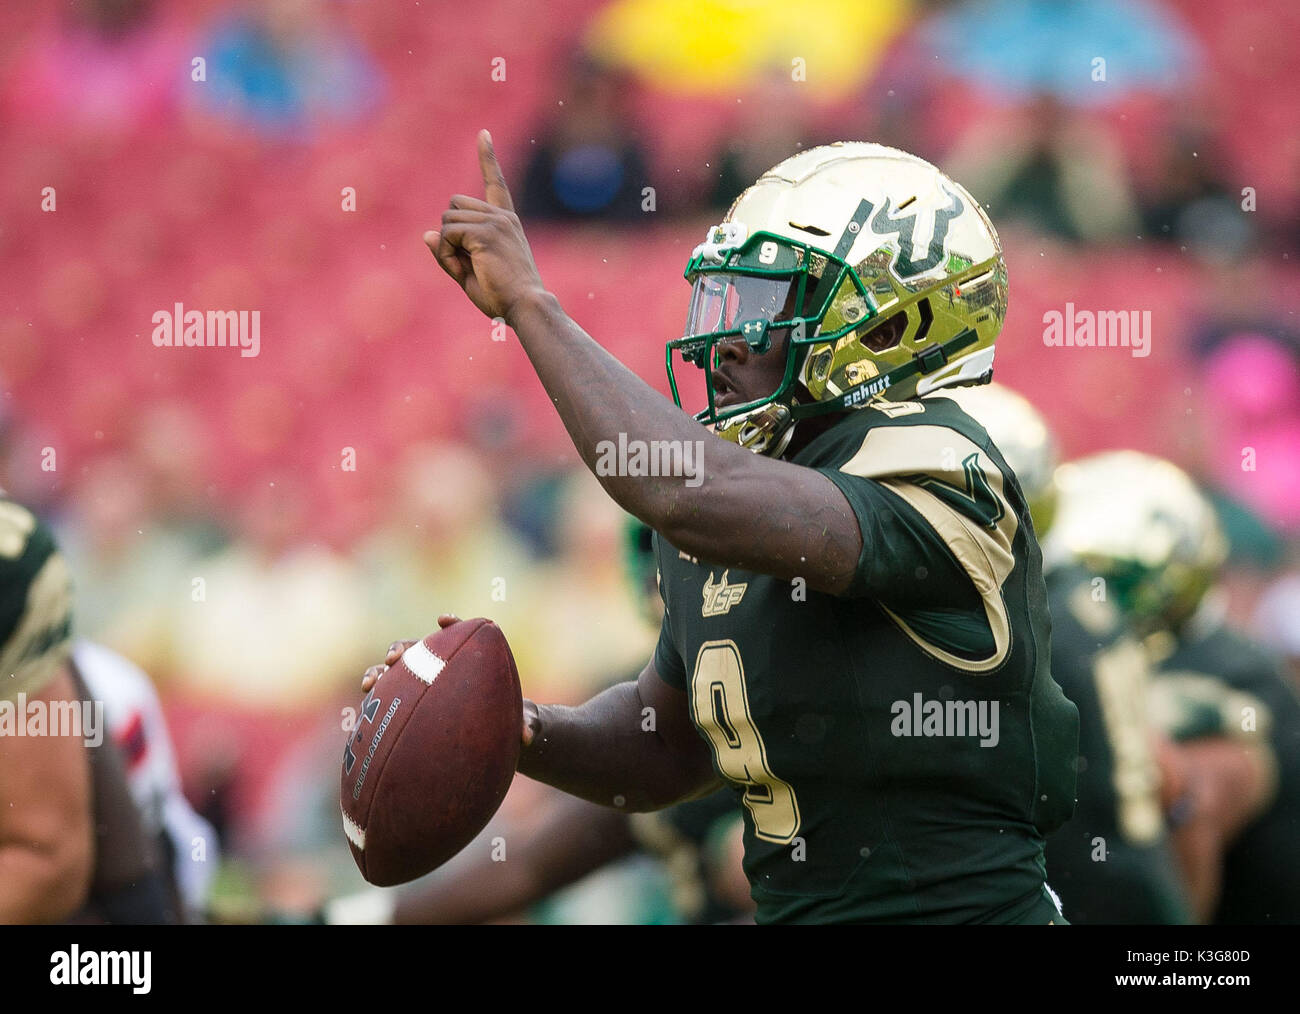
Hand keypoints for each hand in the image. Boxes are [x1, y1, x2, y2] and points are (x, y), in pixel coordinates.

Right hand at [359, 612, 536, 749]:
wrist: (497, 735)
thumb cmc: (513, 719)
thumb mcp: (524, 721)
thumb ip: (529, 723)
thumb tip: (529, 737)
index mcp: (470, 658)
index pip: (461, 633)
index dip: (452, 625)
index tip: (444, 621)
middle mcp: (441, 666)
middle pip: (419, 649)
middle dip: (404, 648)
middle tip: (396, 657)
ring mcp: (422, 684)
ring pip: (396, 672)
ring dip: (381, 671)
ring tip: (371, 682)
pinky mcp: (409, 704)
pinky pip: (388, 699)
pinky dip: (376, 701)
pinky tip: (364, 711)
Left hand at [424, 130, 546, 325]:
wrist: (526, 306)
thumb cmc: (504, 297)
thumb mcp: (471, 273)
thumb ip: (449, 253)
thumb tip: (426, 234)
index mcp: (506, 222)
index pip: (495, 183)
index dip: (488, 157)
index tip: (483, 134)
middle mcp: (502, 216)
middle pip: (453, 205)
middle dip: (448, 233)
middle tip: (463, 261)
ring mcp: (494, 221)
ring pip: (446, 220)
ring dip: (446, 246)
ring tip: (468, 268)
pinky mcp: (485, 232)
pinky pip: (446, 235)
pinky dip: (446, 254)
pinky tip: (466, 268)